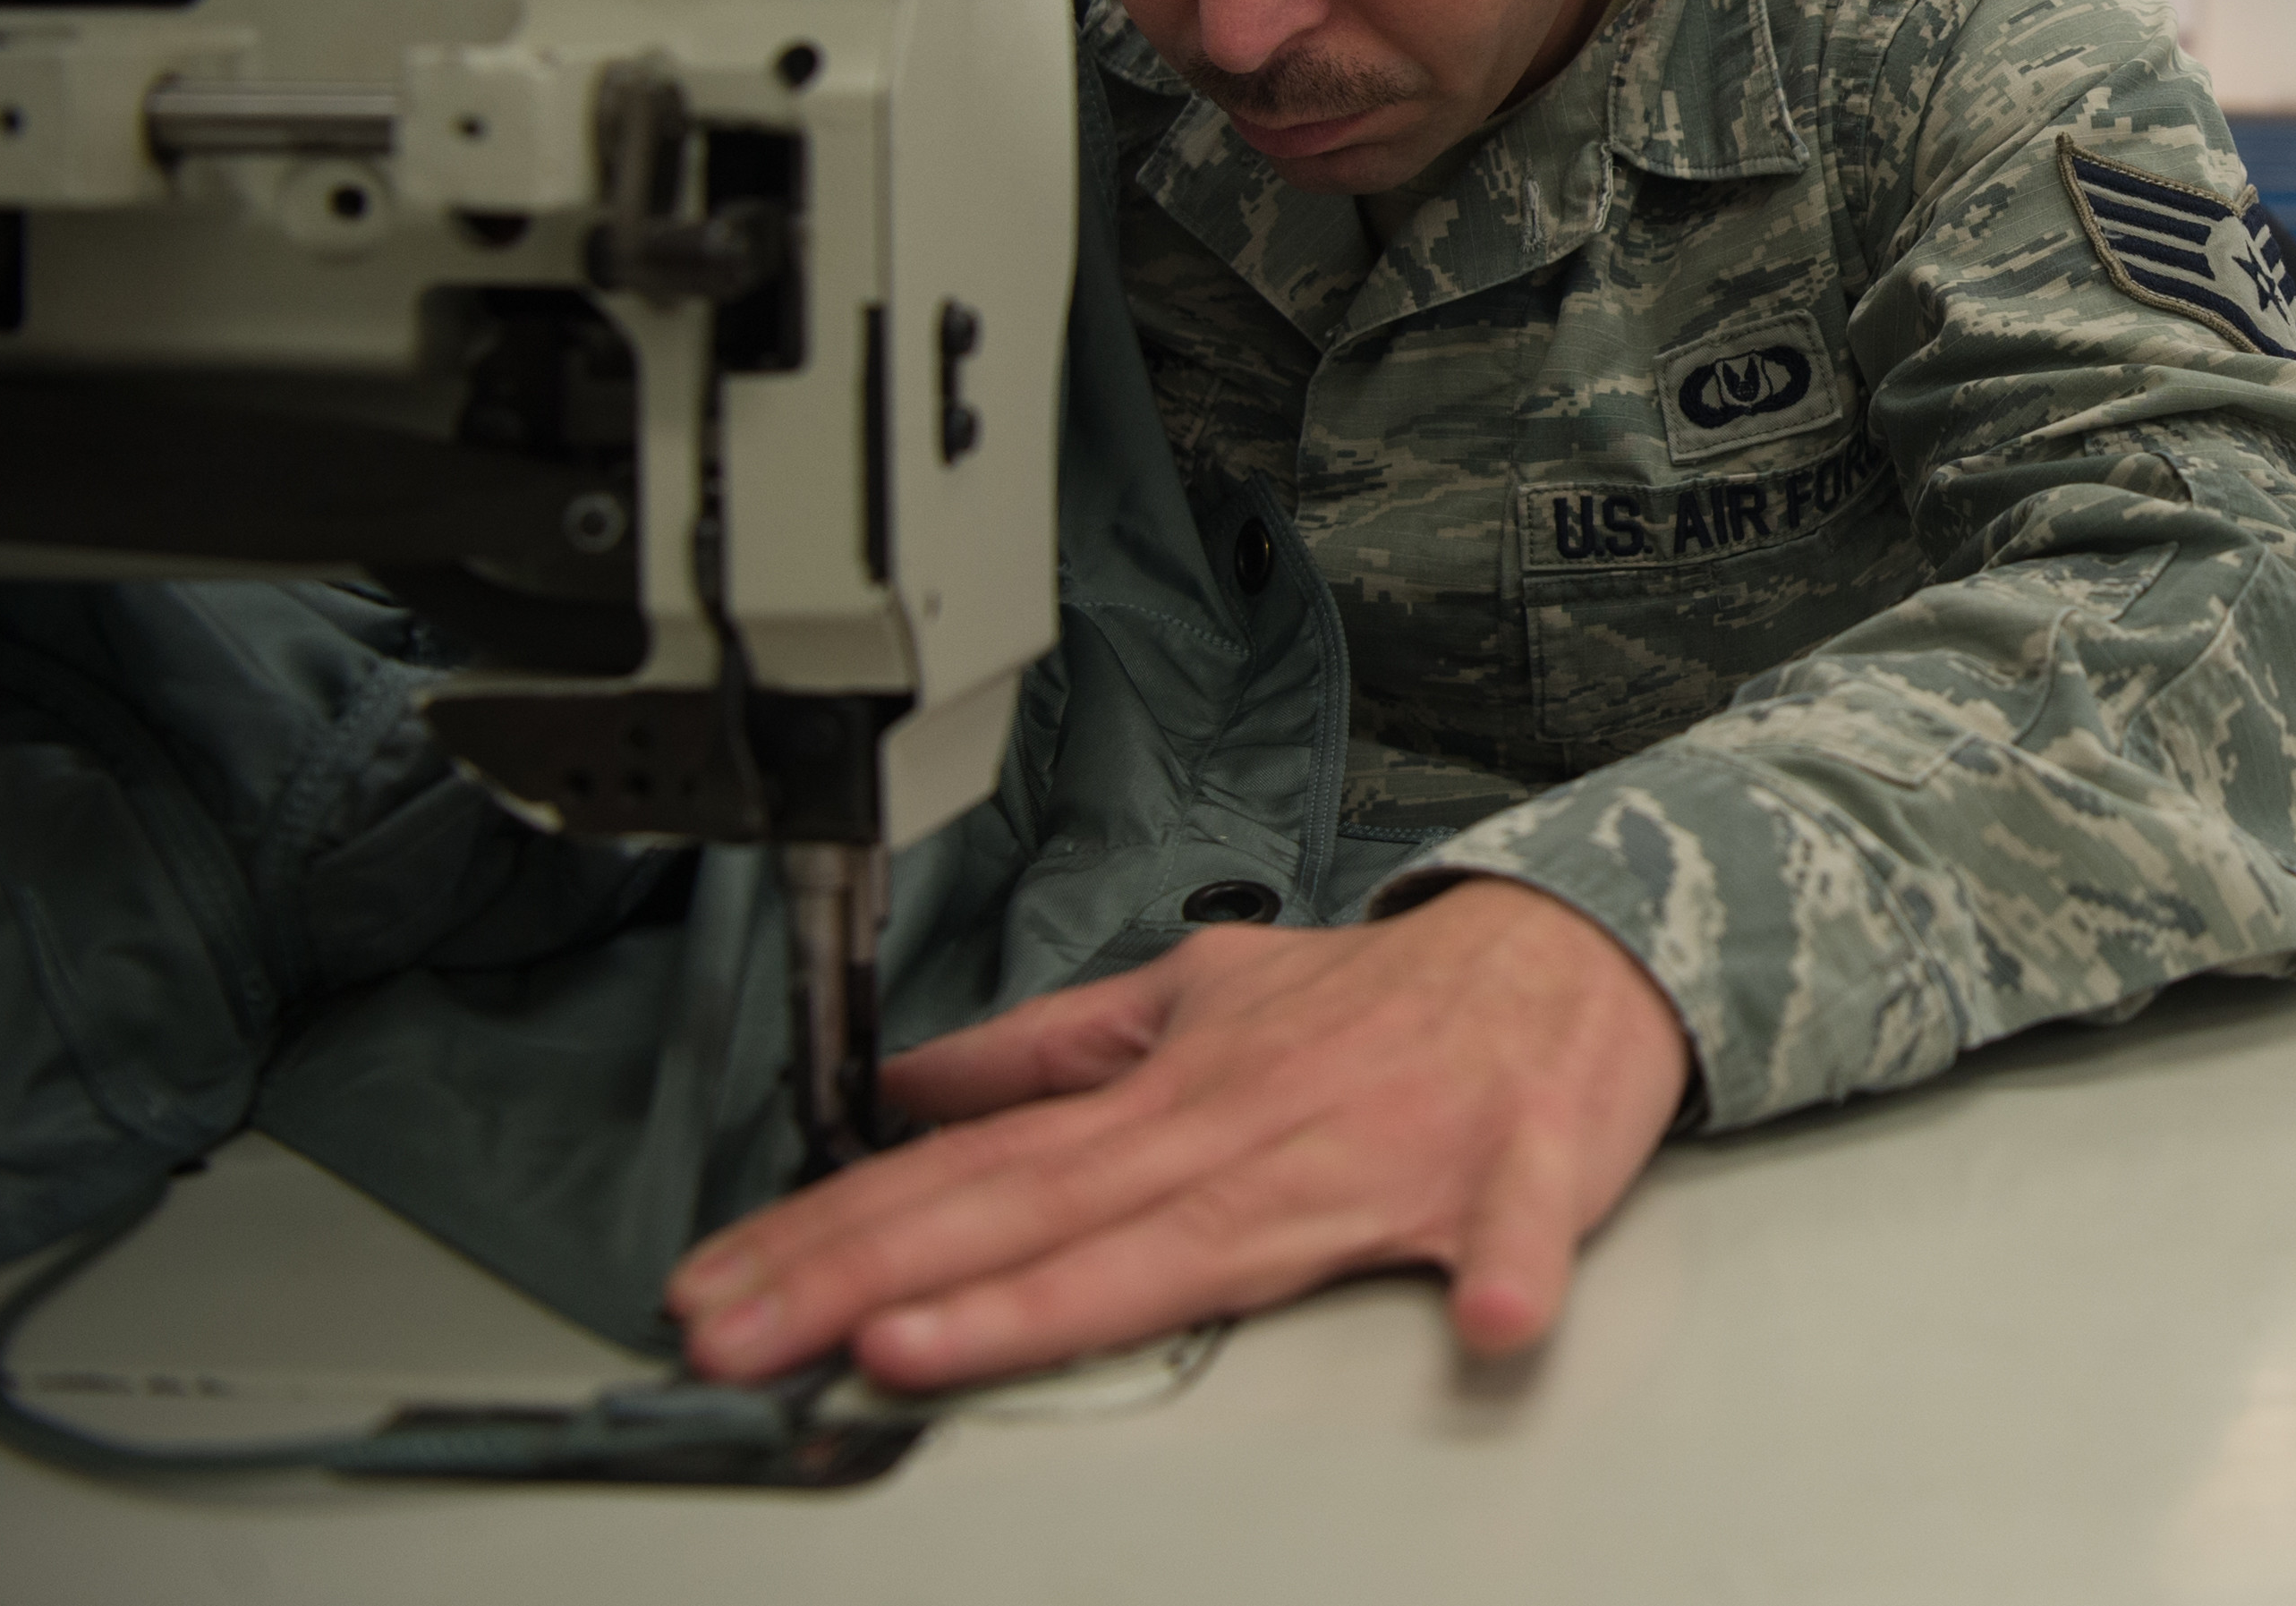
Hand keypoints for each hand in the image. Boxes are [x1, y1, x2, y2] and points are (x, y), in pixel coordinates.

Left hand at [666, 877, 1691, 1389]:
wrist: (1573, 950)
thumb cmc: (1387, 996)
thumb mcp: (1201, 996)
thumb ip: (1056, 1049)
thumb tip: (913, 1084)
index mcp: (1175, 1095)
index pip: (976, 1169)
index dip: (841, 1230)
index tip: (721, 1286)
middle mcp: (1248, 1128)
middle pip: (1036, 1213)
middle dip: (873, 1276)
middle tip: (738, 1336)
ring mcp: (1376, 1157)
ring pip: (1204, 1238)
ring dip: (1066, 1293)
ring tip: (934, 1344)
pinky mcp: (1513, 1179)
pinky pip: (1510, 1237)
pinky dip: (1499, 1277)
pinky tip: (1484, 1327)